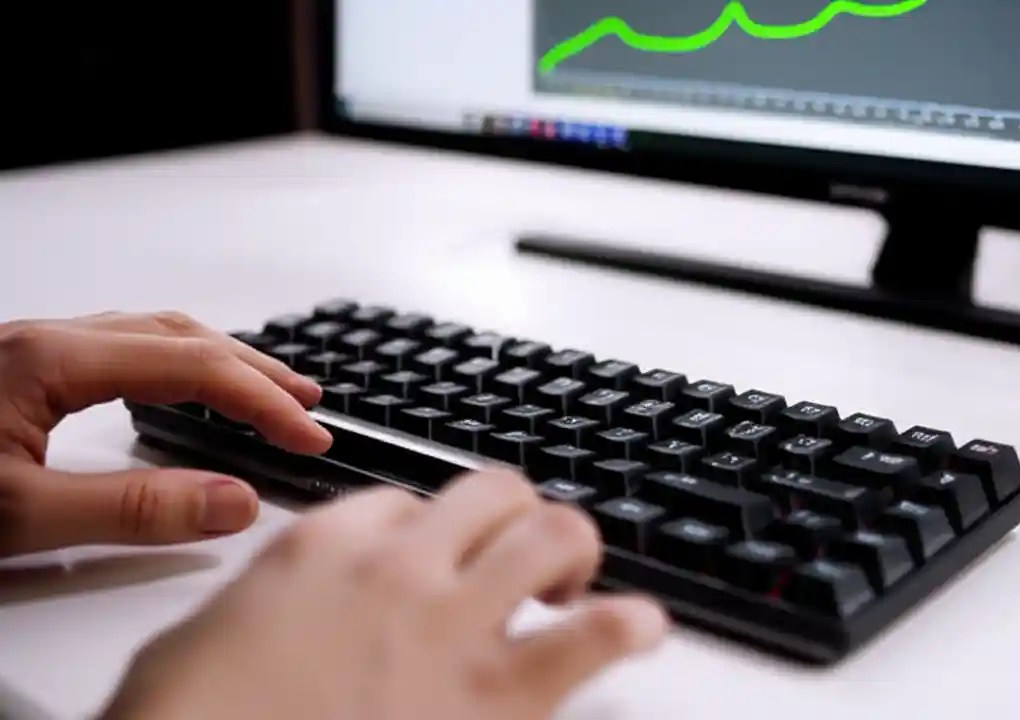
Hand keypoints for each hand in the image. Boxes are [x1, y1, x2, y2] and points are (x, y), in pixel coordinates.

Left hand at [0, 311, 331, 556]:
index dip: (262, 401)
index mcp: (50, 358)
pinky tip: (186, 387)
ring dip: (220, 361)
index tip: (307, 436)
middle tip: (307, 407)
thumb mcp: (19, 514)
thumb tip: (232, 502)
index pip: (192, 366)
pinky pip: (123, 349)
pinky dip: (179, 365)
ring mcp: (32, 351)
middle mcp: (46, 341)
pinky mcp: (22, 372)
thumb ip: (129, 510)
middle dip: (255, 371)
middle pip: (181, 337)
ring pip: (152, 337)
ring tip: (266, 391)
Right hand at [100, 471, 669, 719]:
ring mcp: (452, 624)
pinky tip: (640, 630)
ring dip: (572, 551)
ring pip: (552, 533)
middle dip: (513, 518)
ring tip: (571, 587)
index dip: (426, 532)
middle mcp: (396, 567)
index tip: (430, 561)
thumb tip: (283, 615)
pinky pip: (595, 635)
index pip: (403, 502)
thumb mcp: (199, 642)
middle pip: (492, 492)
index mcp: (320, 547)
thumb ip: (263, 606)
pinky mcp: (498, 696)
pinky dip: (630, 626)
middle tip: (517, 561)